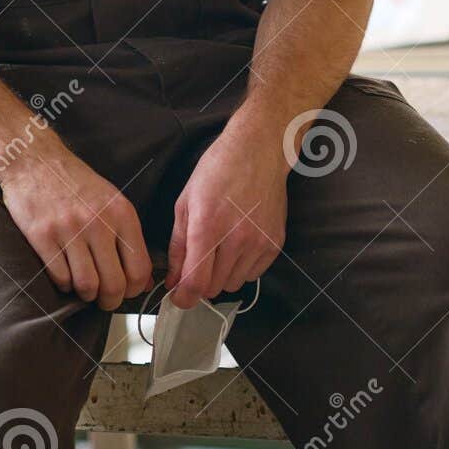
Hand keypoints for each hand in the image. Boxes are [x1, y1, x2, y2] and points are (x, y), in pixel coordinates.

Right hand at [0, 140, 153, 311]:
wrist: (36, 160)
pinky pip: (61, 278)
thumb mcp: (111, 201)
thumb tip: (143, 282)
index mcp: (121, 213)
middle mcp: (98, 222)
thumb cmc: (75, 183)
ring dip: (86, 294)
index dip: (134, 290)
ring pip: (87, 286)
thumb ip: (128, 238)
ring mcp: (70, 229)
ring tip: (83, 286)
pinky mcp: (43, 236)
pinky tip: (64, 272)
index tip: (126, 292)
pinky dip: (64, 284)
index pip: (139, 269)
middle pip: (114, 284)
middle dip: (110, 300)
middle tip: (104, 299)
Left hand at [164, 117, 287, 308]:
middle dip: (201, 281)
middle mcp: (236, 238)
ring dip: (222, 274)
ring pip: (233, 284)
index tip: (179, 297)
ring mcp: (259, 242)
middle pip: (213, 288)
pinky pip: (253, 274)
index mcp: (208, 225)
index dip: (183, 298)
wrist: (259, 151)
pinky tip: (238, 243)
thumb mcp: (186, 201)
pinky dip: (242, 267)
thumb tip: (173, 280)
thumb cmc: (218, 170)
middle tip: (199, 260)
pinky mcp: (275, 244)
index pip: (196, 283)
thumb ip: (178, 245)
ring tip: (220, 246)